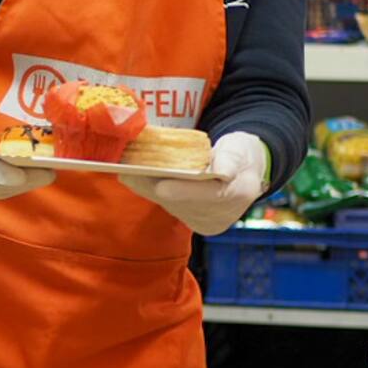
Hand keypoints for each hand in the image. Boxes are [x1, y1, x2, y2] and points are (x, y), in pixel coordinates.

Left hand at [120, 132, 268, 235]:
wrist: (242, 173)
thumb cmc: (239, 154)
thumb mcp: (241, 148)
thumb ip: (231, 158)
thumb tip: (223, 171)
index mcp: (238, 194)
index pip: (209, 195)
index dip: (184, 191)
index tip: (161, 187)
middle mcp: (219, 214)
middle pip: (181, 201)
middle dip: (155, 184)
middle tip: (129, 168)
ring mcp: (202, 220)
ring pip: (168, 203)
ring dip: (146, 186)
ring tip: (125, 168)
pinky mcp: (187, 219)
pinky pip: (164, 203)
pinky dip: (148, 188)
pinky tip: (131, 175)